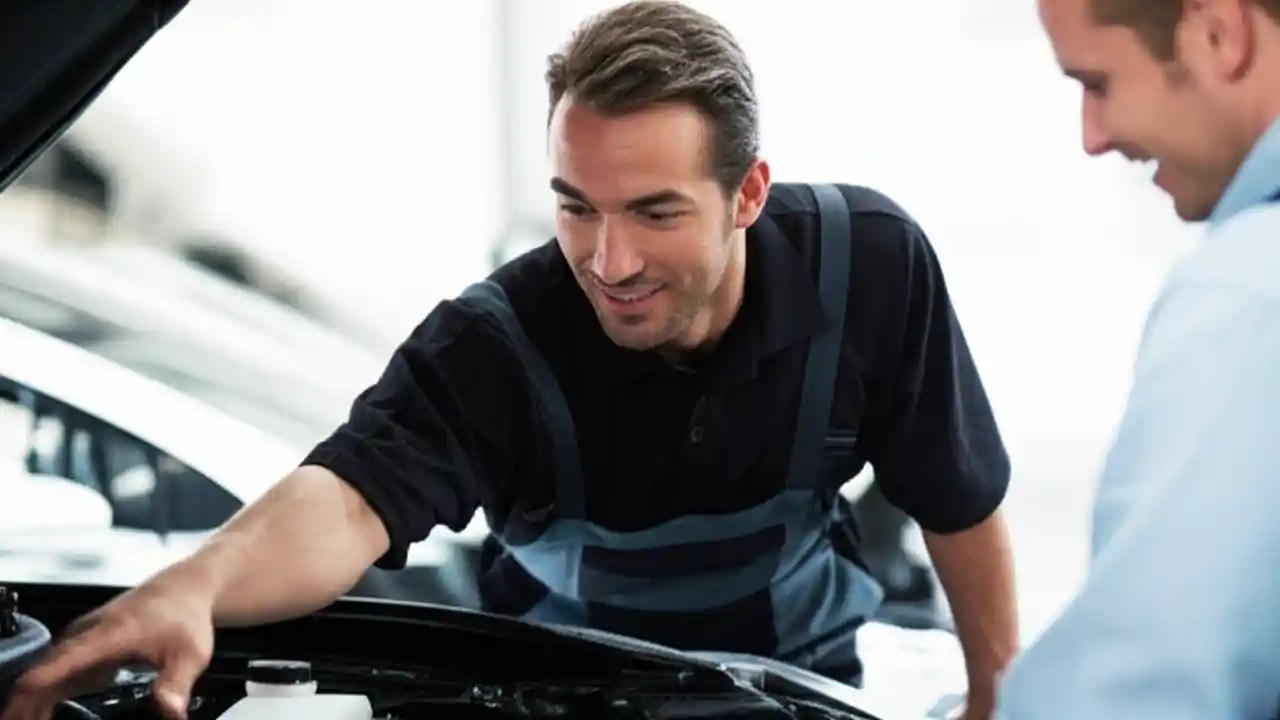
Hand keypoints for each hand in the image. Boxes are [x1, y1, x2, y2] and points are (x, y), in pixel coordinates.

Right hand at [0, 574, 214, 719]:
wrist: (185, 588)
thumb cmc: (186, 617)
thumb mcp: (191, 654)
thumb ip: (176, 684)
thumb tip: (171, 712)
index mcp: (110, 633)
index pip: (64, 659)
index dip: (39, 683)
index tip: (22, 701)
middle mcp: (90, 631)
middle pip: (47, 666)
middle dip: (28, 697)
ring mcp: (87, 634)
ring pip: (50, 665)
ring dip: (35, 694)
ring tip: (23, 718)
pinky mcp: (88, 639)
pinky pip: (59, 664)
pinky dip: (48, 686)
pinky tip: (45, 707)